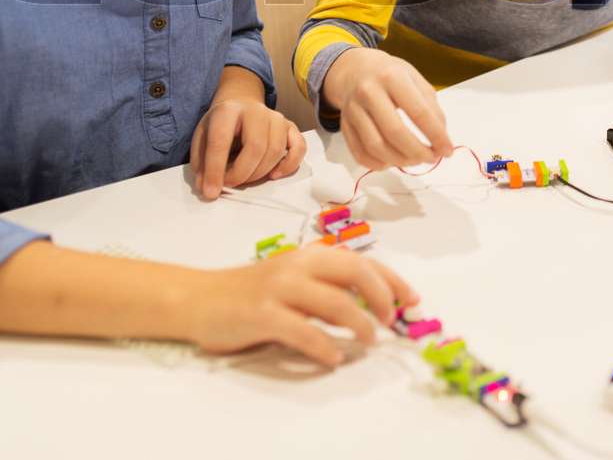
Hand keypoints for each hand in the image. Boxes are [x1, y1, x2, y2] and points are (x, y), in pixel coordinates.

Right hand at [188, 245, 416, 366]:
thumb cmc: (252, 292)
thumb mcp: (294, 280)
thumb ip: (327, 287)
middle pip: (356, 273)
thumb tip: (372, 305)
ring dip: (360, 324)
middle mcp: (299, 266)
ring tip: (369, 340)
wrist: (200, 298)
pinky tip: (334, 357)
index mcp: (311, 255)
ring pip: (335, 303)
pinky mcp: (262, 314)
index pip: (362, 262)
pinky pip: (303, 331)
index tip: (413, 300)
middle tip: (391, 321)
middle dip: (383, 297)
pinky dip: (324, 347)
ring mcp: (280, 289)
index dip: (392, 280)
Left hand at [191, 96, 305, 199]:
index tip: (211, 191)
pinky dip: (289, 165)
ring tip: (244, 178)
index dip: (215, 169)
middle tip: (229, 184)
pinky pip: (298, 148)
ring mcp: (276, 118)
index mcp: (227, 111)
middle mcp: (255, 111)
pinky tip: (274, 175)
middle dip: (241, 174)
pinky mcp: (290, 127)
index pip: (221, 141)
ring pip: (275, 151)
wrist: (240, 106)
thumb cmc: (221, 125)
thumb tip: (208, 188)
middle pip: (255, 147)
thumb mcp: (202, 138)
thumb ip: (202, 163)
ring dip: (259, 174)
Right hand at [323, 48, 452, 170]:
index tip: (447, 151)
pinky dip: (378, 164)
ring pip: (376, 146)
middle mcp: (369, 92)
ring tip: (415, 160)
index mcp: (392, 77)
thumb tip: (441, 138)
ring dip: (400, 161)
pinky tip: (392, 161)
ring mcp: (352, 110)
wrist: (353, 69)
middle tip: (431, 158)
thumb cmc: (390, 74)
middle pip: (395, 132)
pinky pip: (360, 153)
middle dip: (418, 152)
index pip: (419, 112)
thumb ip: (431, 106)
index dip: (436, 136)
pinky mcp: (344, 125)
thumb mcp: (415, 79)